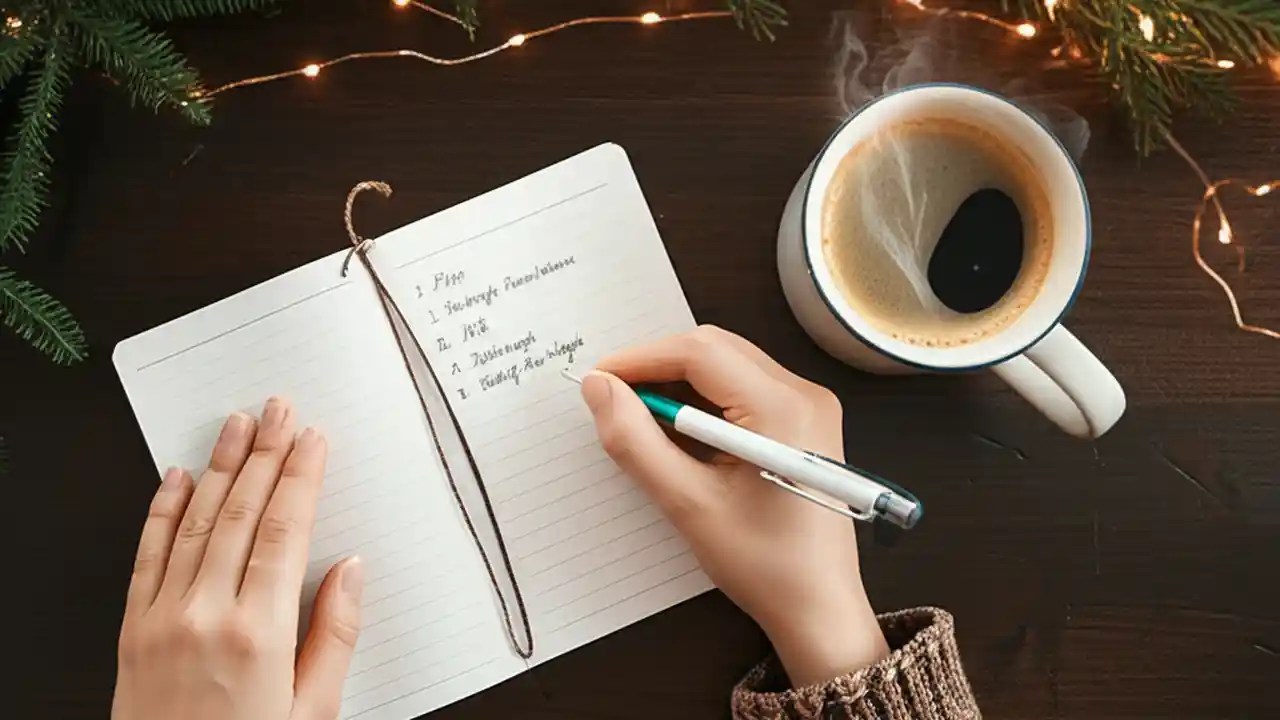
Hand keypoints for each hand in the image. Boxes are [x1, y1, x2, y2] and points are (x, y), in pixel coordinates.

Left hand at [113, 397, 363, 719]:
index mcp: (259, 633)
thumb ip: (335, 636)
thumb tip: (351, 572)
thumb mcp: (314, 710)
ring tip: (237, 425)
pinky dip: (162, 510)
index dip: (301, 477)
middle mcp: (206, 615)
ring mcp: (163, 619)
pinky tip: (176, 478)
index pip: (284, 531)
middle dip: (266, 453)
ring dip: (219, 466)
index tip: (313, 441)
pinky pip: (147, 555)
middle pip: (241, 513)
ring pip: (194, 522)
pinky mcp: (132, 630)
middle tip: (279, 410)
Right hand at [583, 326, 887, 685]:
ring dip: (680, 381)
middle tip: (613, 397)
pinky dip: (705, 398)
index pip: (699, 353)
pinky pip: (745, 387)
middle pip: (715, 349)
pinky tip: (677, 429)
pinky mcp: (805, 421)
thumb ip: (637, 442)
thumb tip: (599, 389)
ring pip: (729, 364)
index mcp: (782, 408)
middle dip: (658, 365)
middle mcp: (803, 393)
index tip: (597, 379)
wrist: (820, 607)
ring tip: (640, 415)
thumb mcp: (688, 504)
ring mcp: (809, 405)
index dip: (641, 358)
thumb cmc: (762, 564)